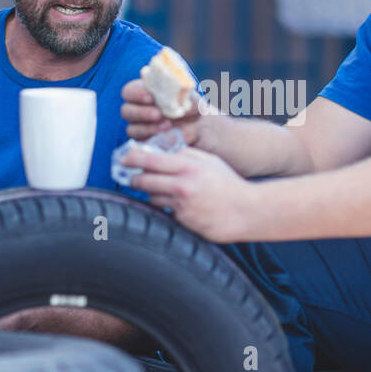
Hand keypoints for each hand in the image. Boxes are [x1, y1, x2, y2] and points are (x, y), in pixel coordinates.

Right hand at [121, 78, 205, 146]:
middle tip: (158, 114)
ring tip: (168, 125)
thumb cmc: (189, 106)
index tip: (151, 97)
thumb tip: (183, 105)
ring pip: (132, 128)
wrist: (196, 125)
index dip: (136, 94)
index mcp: (143, 92)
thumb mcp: (190, 98)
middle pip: (126, 111)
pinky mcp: (144, 142)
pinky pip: (140, 143)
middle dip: (141, 112)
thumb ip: (185, 99)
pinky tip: (166, 135)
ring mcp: (139, 127)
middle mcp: (137, 109)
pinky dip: (152, 139)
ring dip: (148, 127)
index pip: (129, 91)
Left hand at [125, 145, 257, 242]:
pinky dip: (167, 208)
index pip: (150, 160)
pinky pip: (166, 212)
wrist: (247, 211)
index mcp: (188, 167)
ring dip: (152, 193)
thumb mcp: (210, 161)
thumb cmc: (230, 184)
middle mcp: (182, 186)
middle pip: (143, 180)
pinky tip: (179, 205)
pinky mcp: (183, 221)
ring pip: (152, 197)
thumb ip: (186, 154)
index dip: (132, 158)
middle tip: (133, 176)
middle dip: (135, 178)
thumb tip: (162, 150)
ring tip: (161, 190)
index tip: (123, 158)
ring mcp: (181, 205)